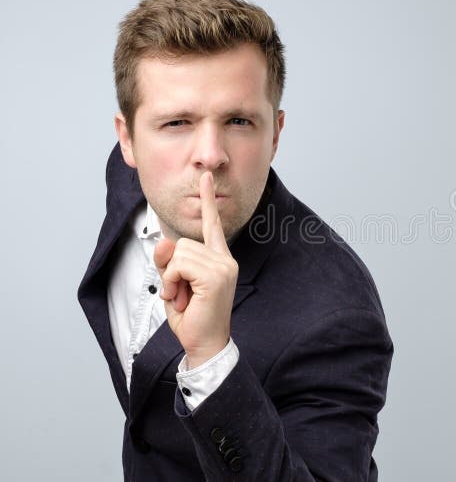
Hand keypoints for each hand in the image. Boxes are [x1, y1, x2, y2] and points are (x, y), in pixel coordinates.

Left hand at [154, 171, 238, 368]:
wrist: (205, 344)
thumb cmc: (193, 318)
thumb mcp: (174, 285)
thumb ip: (168, 262)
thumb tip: (164, 241)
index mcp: (219, 259)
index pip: (212, 225)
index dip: (207, 200)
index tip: (205, 177)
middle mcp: (225, 260)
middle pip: (181, 243)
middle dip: (171, 269)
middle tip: (181, 293)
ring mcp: (223, 267)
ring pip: (178, 253)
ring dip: (171, 278)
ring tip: (183, 297)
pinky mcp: (216, 276)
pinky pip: (179, 265)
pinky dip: (173, 282)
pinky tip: (184, 298)